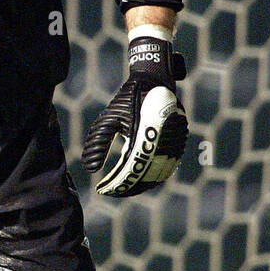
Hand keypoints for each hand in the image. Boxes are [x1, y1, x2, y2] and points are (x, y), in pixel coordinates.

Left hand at [81, 34, 187, 195]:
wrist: (154, 79)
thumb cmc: (128, 98)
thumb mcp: (109, 117)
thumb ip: (98, 142)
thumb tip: (89, 168)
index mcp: (145, 134)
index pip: (130, 169)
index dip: (116, 183)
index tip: (102, 188)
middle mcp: (163, 139)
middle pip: (146, 176)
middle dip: (128, 187)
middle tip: (112, 191)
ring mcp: (175, 141)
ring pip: (160, 173)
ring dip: (142, 184)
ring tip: (124, 188)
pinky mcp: (180, 140)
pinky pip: (169, 165)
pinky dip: (155, 175)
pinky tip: (142, 178)